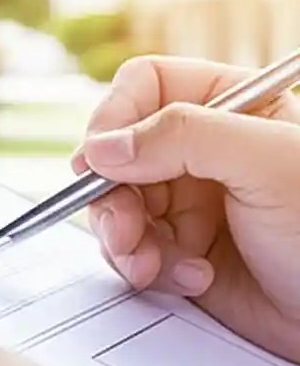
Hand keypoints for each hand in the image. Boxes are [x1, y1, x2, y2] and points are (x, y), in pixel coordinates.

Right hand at [70, 56, 299, 360]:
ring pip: (113, 204)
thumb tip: (102, 147)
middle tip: (125, 229)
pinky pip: (129, 250)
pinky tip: (191, 279)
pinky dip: (146, 268)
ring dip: (125, 239)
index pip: (145, 86)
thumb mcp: (267, 164)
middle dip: (111, 195)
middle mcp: (202, 151)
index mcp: (231, 108)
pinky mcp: (178, 250)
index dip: (114, 118)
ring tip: (156, 264)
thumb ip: (184, 137)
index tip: (98, 161)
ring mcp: (187, 202)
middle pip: (116, 151)